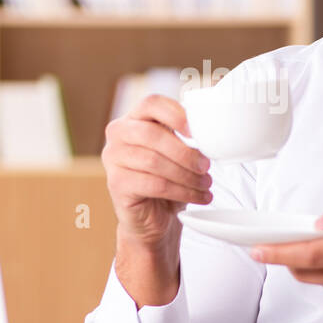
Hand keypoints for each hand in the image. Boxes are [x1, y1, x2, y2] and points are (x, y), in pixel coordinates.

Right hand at [102, 94, 212, 248]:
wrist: (153, 218)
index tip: (196, 133)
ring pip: (154, 162)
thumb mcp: (177, 154)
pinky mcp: (116, 184)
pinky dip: (182, 191)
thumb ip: (185, 138)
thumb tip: (209, 135)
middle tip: (206, 166)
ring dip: (187, 175)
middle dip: (185, 152)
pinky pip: (154, 184)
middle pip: (152, 134)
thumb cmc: (166, 181)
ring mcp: (113, 158)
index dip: (176, 114)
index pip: (152, 103)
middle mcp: (118, 134)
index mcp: (134, 118)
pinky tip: (197, 197)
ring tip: (205, 185)